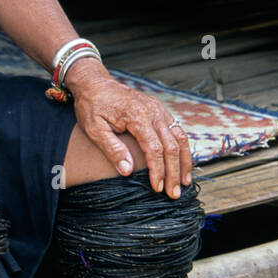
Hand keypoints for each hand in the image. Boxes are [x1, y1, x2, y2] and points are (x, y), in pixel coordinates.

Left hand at [64, 60, 192, 198]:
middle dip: (174, 172)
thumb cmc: (92, 106)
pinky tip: (181, 163)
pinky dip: (182, 148)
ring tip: (185, 182)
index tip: (158, 189)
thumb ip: (112, 149)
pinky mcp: (159, 111)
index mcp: (137, 116)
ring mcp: (159, 110)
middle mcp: (153, 111)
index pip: (154, 149)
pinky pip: (177, 130)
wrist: (95, 83)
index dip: (158, 171)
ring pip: (180, 137)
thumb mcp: (94, 129)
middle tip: (174, 194)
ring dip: (184, 161)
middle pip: (172, 146)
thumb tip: (127, 171)